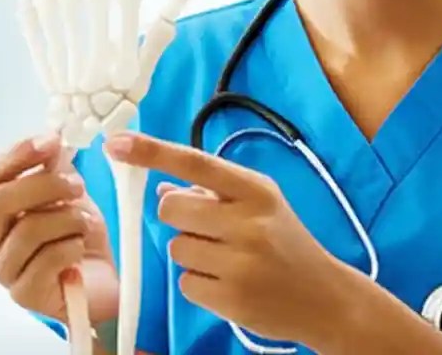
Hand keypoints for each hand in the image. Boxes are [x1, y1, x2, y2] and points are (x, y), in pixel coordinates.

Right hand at [0, 133, 119, 325]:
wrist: (101, 282)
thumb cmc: (79, 237)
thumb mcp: (70, 194)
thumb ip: (56, 169)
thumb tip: (52, 140)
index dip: (19, 154)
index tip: (52, 142)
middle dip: (44, 186)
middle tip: (77, 186)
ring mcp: (4, 269)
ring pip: (27, 230)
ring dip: (67, 220)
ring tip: (87, 224)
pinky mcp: (23, 294)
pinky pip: (47, 260)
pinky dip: (71, 247)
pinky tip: (80, 249)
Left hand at [104, 131, 355, 349]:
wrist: (326, 298)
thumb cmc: (286, 243)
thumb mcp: (259, 205)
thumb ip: (212, 192)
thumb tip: (162, 188)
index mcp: (255, 190)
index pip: (194, 163)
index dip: (151, 151)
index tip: (115, 143)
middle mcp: (248, 222)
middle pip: (171, 209)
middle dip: (178, 218)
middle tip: (207, 229)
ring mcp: (240, 263)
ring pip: (176, 248)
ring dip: (191, 253)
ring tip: (226, 260)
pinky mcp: (231, 299)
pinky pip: (185, 283)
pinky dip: (198, 283)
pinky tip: (227, 283)